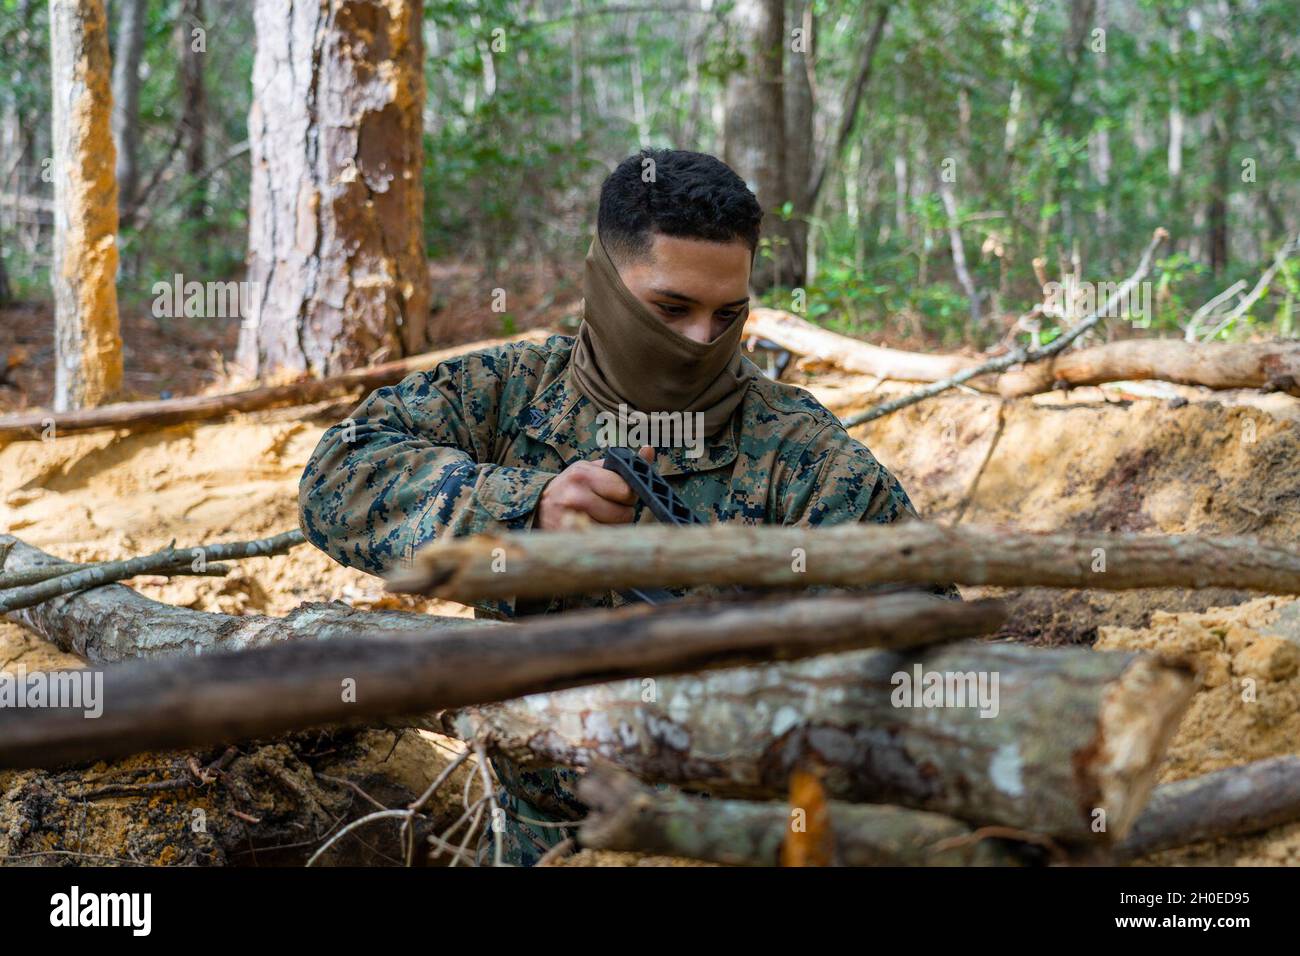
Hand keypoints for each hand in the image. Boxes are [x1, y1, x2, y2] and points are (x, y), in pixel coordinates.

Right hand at [535, 446, 654, 529]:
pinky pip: (603, 541)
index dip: (628, 495)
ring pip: (616, 530)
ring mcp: (570, 519)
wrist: (539, 507)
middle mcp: (575, 495)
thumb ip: (623, 464)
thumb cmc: (573, 487)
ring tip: (599, 518)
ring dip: (614, 527)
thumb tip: (649, 450)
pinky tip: (592, 529)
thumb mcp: (593, 470)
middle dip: (622, 513)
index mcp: (583, 473)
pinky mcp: (569, 538)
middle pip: (624, 514)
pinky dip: (603, 538)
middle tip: (608, 508)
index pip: (626, 491)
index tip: (619, 495)